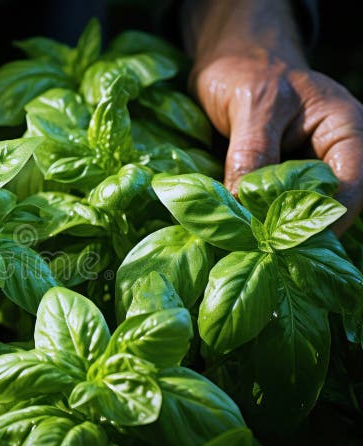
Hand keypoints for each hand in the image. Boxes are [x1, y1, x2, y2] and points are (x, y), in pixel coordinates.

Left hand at [183, 0, 362, 231]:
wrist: (227, 61)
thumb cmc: (247, 71)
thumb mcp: (252, 105)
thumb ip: (251, 151)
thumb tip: (243, 204)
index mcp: (345, 130)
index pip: (351, 187)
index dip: (323, 218)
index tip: (286, 241)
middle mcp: (331, 155)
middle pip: (326, 205)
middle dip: (296, 230)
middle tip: (262, 251)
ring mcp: (304, 169)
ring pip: (297, 210)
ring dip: (272, 228)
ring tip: (246, 247)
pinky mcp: (275, 180)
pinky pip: (271, 206)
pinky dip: (254, 219)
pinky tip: (235, 234)